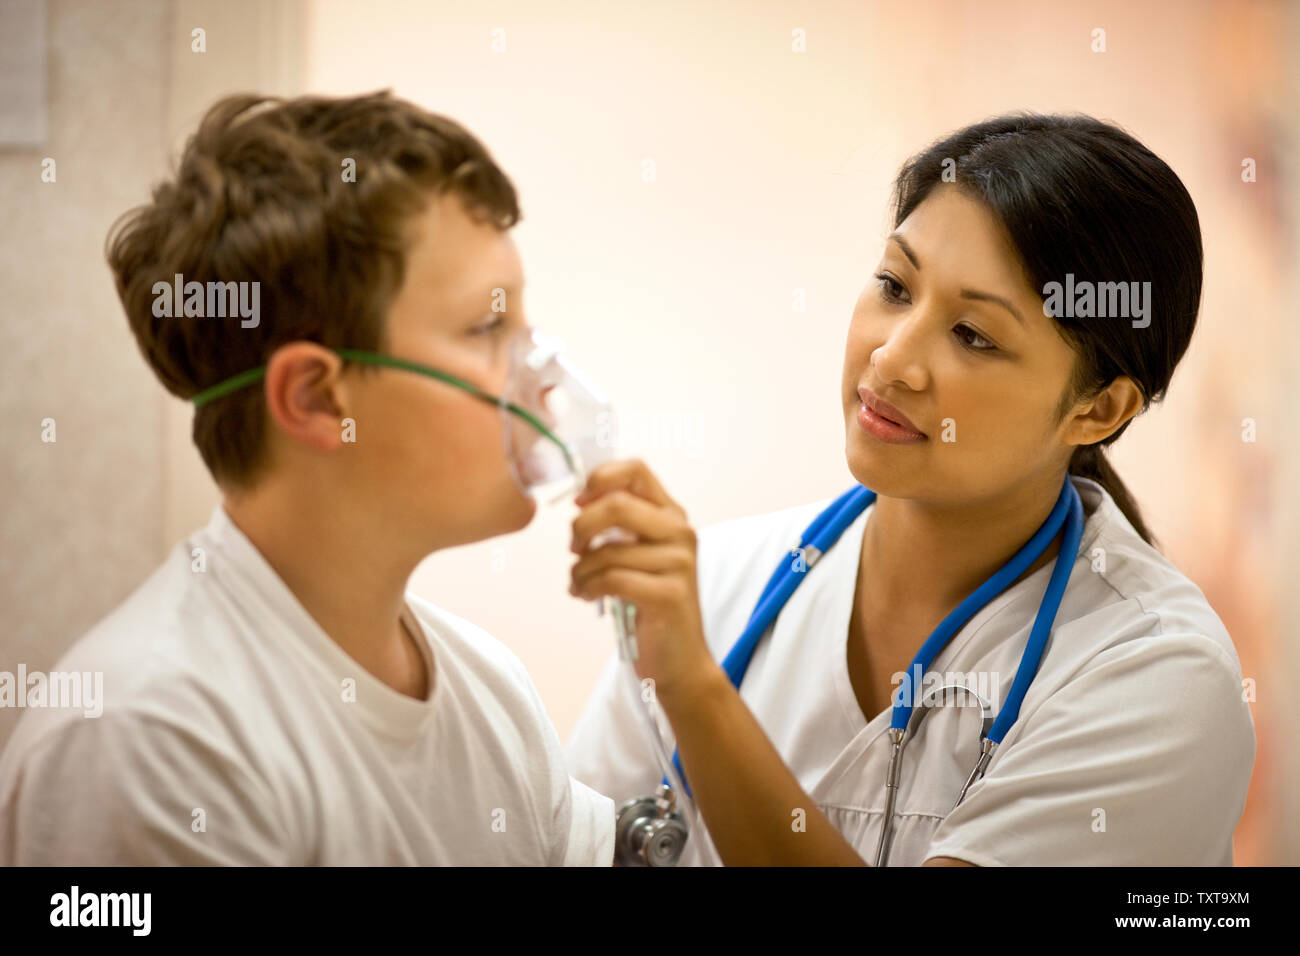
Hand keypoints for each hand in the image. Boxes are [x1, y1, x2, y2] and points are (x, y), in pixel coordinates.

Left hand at [569, 459, 716, 702]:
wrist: (679, 661)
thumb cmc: (648, 604)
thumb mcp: (636, 555)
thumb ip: (619, 525)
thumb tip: (580, 500)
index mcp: (672, 515)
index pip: (635, 469)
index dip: (598, 479)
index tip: (579, 502)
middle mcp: (681, 533)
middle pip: (617, 504)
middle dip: (581, 527)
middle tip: (573, 549)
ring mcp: (679, 564)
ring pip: (608, 551)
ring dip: (579, 570)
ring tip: (578, 583)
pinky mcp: (670, 595)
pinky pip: (612, 580)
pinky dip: (587, 588)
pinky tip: (585, 597)